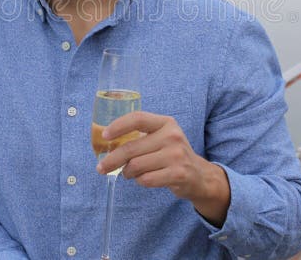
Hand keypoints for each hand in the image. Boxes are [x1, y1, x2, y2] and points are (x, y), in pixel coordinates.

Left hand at [96, 111, 230, 225]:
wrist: (198, 175)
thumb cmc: (172, 155)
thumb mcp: (162, 137)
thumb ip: (141, 136)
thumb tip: (108, 144)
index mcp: (165, 123)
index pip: (137, 119)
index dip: (118, 126)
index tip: (104, 135)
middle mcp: (172, 136)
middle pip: (131, 148)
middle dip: (112, 160)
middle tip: (102, 168)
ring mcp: (176, 155)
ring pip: (136, 166)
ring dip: (127, 172)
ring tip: (130, 173)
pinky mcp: (178, 174)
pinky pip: (146, 179)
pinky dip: (139, 181)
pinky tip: (144, 179)